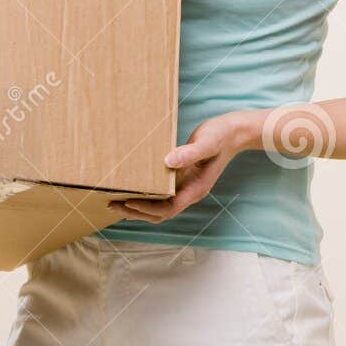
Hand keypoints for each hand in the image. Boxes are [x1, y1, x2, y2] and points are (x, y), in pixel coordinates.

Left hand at [111, 112, 252, 222]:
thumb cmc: (221, 136)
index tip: (128, 202)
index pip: (168, 208)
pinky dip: (145, 196)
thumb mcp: (208, 143)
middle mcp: (189, 192)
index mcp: (195, 189)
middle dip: (136, 212)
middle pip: (160, 213)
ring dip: (138, 207)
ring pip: (159, 206)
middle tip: (112, 205)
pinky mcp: (181, 179)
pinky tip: (132, 189)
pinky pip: (161, 194)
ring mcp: (185, 187)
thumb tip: (168, 161)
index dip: (147, 209)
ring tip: (116, 202)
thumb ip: (190, 153)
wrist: (233, 133)